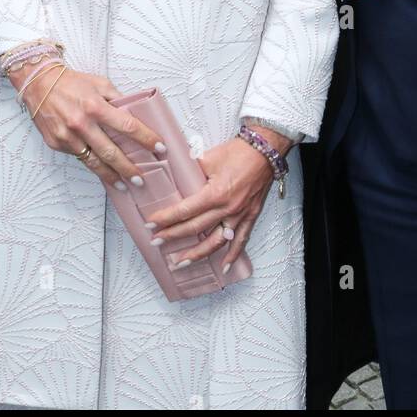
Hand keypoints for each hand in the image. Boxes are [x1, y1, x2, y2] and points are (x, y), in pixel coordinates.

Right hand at [7, 64, 164, 190]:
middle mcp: (81, 124)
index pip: (127, 126)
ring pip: (93, 162)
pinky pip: (79, 157)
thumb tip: (134, 114)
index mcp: (95, 106)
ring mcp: (67, 137)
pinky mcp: (57, 144)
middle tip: (142, 179)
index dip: (145, 139)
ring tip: (124, 185)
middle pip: (111, 152)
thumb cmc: (72, 82)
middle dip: (128, 168)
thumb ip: (117, 99)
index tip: (159, 148)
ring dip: (111, 176)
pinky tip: (103, 171)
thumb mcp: (100, 84)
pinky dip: (92, 165)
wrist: (39, 83)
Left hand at [145, 135, 280, 273]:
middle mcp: (227, 208)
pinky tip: (223, 267)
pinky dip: (233, 255)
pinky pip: (241, 240)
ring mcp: (239, 214)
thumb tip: (175, 175)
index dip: (166, 218)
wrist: (265, 149)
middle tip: (156, 241)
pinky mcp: (250, 215)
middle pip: (195, 228)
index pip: (185, 211)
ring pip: (216, 241)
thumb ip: (192, 170)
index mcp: (215, 193)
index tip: (151, 224)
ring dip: (197, 254)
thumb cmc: (239, 151)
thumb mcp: (209, 157)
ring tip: (181, 262)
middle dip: (173, 236)